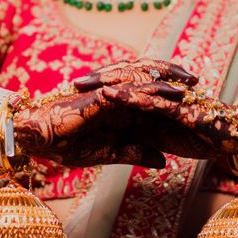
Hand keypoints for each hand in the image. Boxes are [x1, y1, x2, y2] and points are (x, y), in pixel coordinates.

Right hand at [12, 76, 184, 168]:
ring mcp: (110, 93)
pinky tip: (167, 94)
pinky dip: (150, 91)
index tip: (195, 97)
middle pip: (150, 78)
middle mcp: (116, 95)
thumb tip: (163, 160)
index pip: (149, 93)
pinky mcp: (102, 98)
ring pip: (143, 80)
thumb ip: (136, 152)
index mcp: (120, 105)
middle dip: (174, 77)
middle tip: (197, 82)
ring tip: (189, 84)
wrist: (40, 139)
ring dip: (167, 81)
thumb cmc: (67, 145)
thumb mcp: (110, 153)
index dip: (172, 93)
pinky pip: (130, 91)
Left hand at [88, 78, 237, 162]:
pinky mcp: (180, 108)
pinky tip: (112, 94)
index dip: (99, 87)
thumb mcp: (159, 140)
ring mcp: (170, 97)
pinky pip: (152, 99)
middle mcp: (160, 92)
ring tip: (88, 84)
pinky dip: (131, 96)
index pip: (122, 86)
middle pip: (125, 79)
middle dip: (99, 79)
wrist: (231, 140)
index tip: (73, 92)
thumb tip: (113, 142)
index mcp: (154, 97)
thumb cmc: (198, 137)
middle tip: (74, 83)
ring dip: (110, 82)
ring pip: (136, 84)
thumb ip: (139, 141)